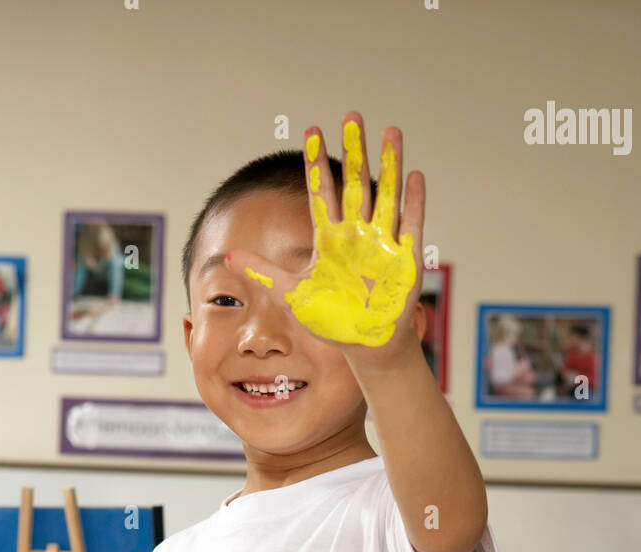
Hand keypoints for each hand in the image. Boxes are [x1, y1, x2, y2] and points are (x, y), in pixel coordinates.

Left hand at [223, 111, 423, 355]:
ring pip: (385, 195)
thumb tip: (226, 257)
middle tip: (352, 117)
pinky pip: (410, 226)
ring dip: (389, 165)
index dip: (317, 164)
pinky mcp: (404, 261)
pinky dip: (413, 202)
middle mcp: (357, 235)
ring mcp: (382, 244)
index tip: (312, 131)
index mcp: (330, 240)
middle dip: (354, 151)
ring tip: (390, 132)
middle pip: (355, 184)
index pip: (322, 193)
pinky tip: (415, 176)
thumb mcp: (291, 294)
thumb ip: (262, 272)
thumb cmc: (332, 321)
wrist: (365, 346)